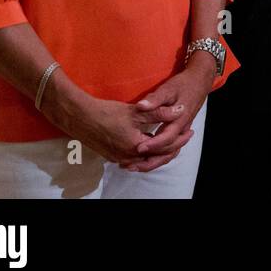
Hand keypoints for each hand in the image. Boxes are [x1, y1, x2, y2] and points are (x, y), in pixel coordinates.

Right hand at [51, 94, 173, 167]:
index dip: (179, 139)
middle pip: (157, 156)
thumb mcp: (136, 111)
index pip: (165, 147)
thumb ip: (160, 112)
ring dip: (159, 151)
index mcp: (136, 147)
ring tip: (171, 141)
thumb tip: (181, 110)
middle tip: (185, 137)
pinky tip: (151, 144)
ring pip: (146, 160)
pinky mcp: (112, 156)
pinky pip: (135, 159)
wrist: (80, 117)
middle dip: (172, 147)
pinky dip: (147, 153)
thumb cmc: (107, 112)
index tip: (190, 131)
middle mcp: (128, 157)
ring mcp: (119, 159)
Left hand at [121, 57, 212, 171]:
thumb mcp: (168, 88)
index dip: (153, 144)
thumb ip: (155, 98)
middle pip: (169, 151)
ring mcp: (182, 131)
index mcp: (179, 119)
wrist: (199, 82)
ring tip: (137, 166)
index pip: (167, 137)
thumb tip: (141, 106)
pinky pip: (171, 147)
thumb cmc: (183, 85)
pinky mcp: (180, 131)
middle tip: (133, 165)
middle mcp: (182, 129)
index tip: (138, 149)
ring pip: (171, 152)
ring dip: (155, 161)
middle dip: (151, 160)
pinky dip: (160, 155)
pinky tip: (147, 157)